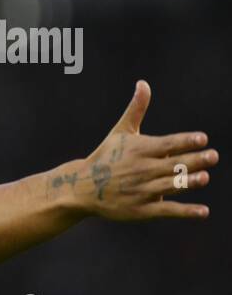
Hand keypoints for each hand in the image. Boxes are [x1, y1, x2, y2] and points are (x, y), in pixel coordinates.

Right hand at [55, 80, 215, 220]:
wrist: (82, 188)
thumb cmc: (105, 157)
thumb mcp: (120, 132)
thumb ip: (136, 109)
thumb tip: (143, 83)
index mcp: (138, 150)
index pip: (167, 144)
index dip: (185, 141)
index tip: (202, 138)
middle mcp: (140, 170)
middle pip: (172, 164)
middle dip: (194, 160)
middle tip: (213, 156)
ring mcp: (141, 191)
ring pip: (170, 185)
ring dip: (188, 182)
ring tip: (204, 177)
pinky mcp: (141, 210)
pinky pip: (167, 210)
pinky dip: (185, 211)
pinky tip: (203, 211)